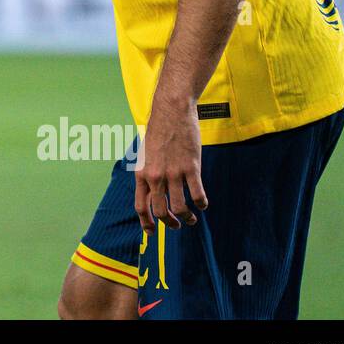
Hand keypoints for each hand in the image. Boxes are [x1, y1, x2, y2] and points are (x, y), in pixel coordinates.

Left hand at [134, 90, 207, 231]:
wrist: (171, 111)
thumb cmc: (158, 130)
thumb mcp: (145, 154)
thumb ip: (148, 172)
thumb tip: (152, 190)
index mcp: (142, 173)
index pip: (140, 206)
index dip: (146, 223)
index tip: (151, 232)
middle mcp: (155, 177)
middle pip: (161, 212)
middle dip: (170, 224)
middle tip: (177, 226)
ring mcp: (173, 173)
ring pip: (180, 208)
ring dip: (188, 218)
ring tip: (192, 218)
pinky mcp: (191, 168)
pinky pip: (198, 195)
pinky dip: (202, 204)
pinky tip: (204, 204)